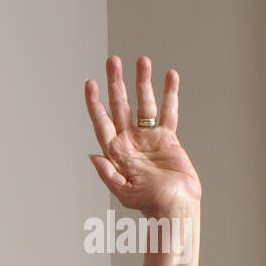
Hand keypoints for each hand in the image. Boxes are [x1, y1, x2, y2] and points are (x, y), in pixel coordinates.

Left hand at [85, 56, 201, 216]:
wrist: (174, 206)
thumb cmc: (148, 203)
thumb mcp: (122, 191)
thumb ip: (108, 173)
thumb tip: (92, 156)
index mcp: (115, 152)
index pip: (101, 121)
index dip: (94, 103)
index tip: (90, 82)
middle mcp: (129, 140)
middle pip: (120, 105)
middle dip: (116, 83)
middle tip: (112, 61)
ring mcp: (148, 137)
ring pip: (144, 103)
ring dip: (142, 82)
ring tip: (142, 59)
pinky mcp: (168, 137)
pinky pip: (168, 111)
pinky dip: (169, 93)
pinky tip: (169, 76)